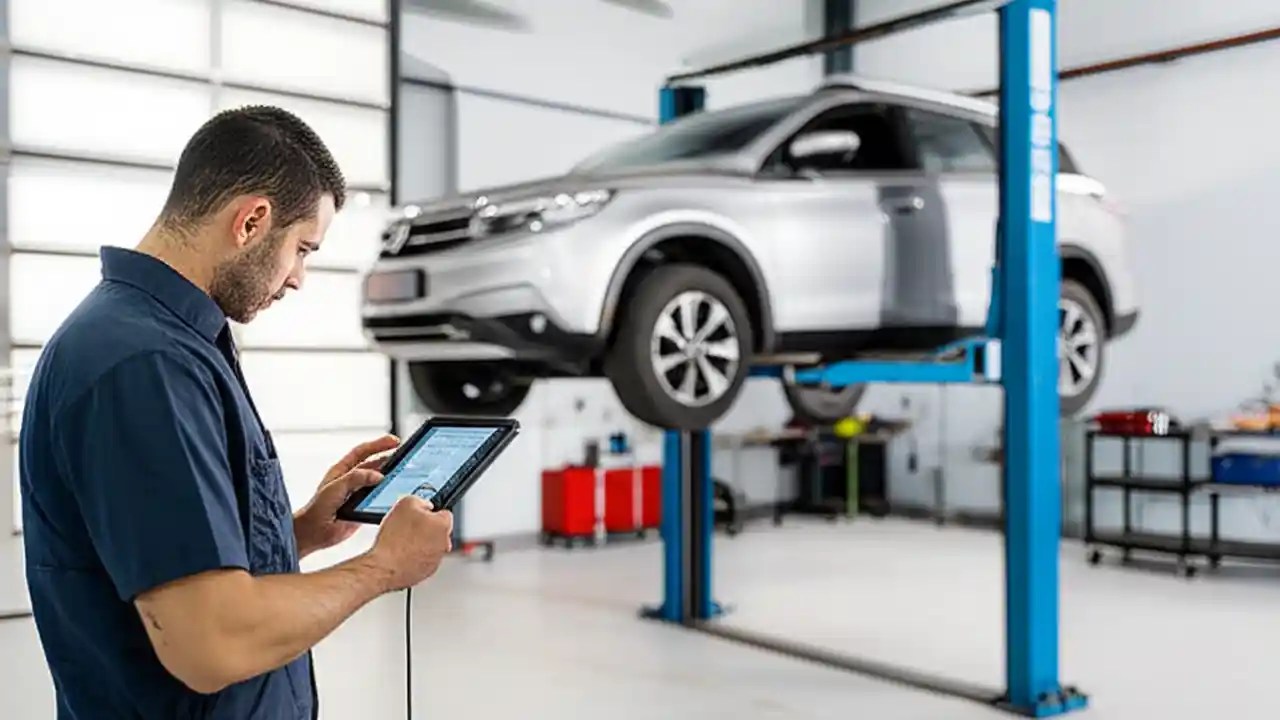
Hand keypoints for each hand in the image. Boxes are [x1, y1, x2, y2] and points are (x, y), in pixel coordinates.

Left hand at [294, 434, 399, 557]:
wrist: (313, 532)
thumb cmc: (316, 509)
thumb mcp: (335, 488)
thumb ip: (355, 478)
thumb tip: (377, 475)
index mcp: (343, 470)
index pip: (363, 451)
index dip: (379, 444)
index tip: (394, 441)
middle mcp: (351, 479)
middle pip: (374, 464)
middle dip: (390, 457)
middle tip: (406, 455)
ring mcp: (358, 493)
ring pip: (378, 481)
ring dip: (391, 476)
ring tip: (405, 472)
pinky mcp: (363, 506)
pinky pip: (379, 497)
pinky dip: (388, 494)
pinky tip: (397, 493)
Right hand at [368, 496, 453, 590]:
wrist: (385, 566)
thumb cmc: (394, 539)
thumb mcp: (405, 504)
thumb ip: (420, 501)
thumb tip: (425, 505)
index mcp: (442, 525)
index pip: (445, 513)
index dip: (431, 512)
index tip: (422, 514)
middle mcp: (444, 543)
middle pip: (439, 530)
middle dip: (427, 528)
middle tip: (409, 528)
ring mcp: (436, 559)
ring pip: (431, 546)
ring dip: (421, 543)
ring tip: (403, 542)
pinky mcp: (427, 572)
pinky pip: (424, 559)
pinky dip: (416, 557)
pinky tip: (402, 553)